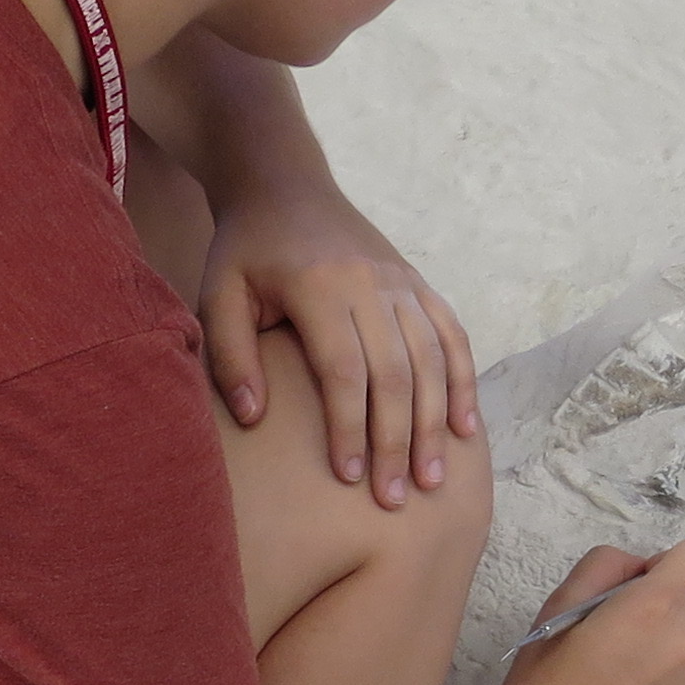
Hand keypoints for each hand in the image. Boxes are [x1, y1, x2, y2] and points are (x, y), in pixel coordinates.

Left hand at [196, 191, 480, 509]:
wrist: (286, 185)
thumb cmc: (247, 250)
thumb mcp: (219, 294)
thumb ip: (230, 355)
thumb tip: (254, 418)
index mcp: (319, 286)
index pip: (344, 371)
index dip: (349, 428)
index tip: (350, 476)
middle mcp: (371, 283)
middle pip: (395, 374)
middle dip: (398, 441)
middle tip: (395, 499)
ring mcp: (402, 282)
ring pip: (431, 360)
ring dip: (435, 424)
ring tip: (431, 479)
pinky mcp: (418, 283)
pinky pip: (451, 337)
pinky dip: (463, 383)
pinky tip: (465, 429)